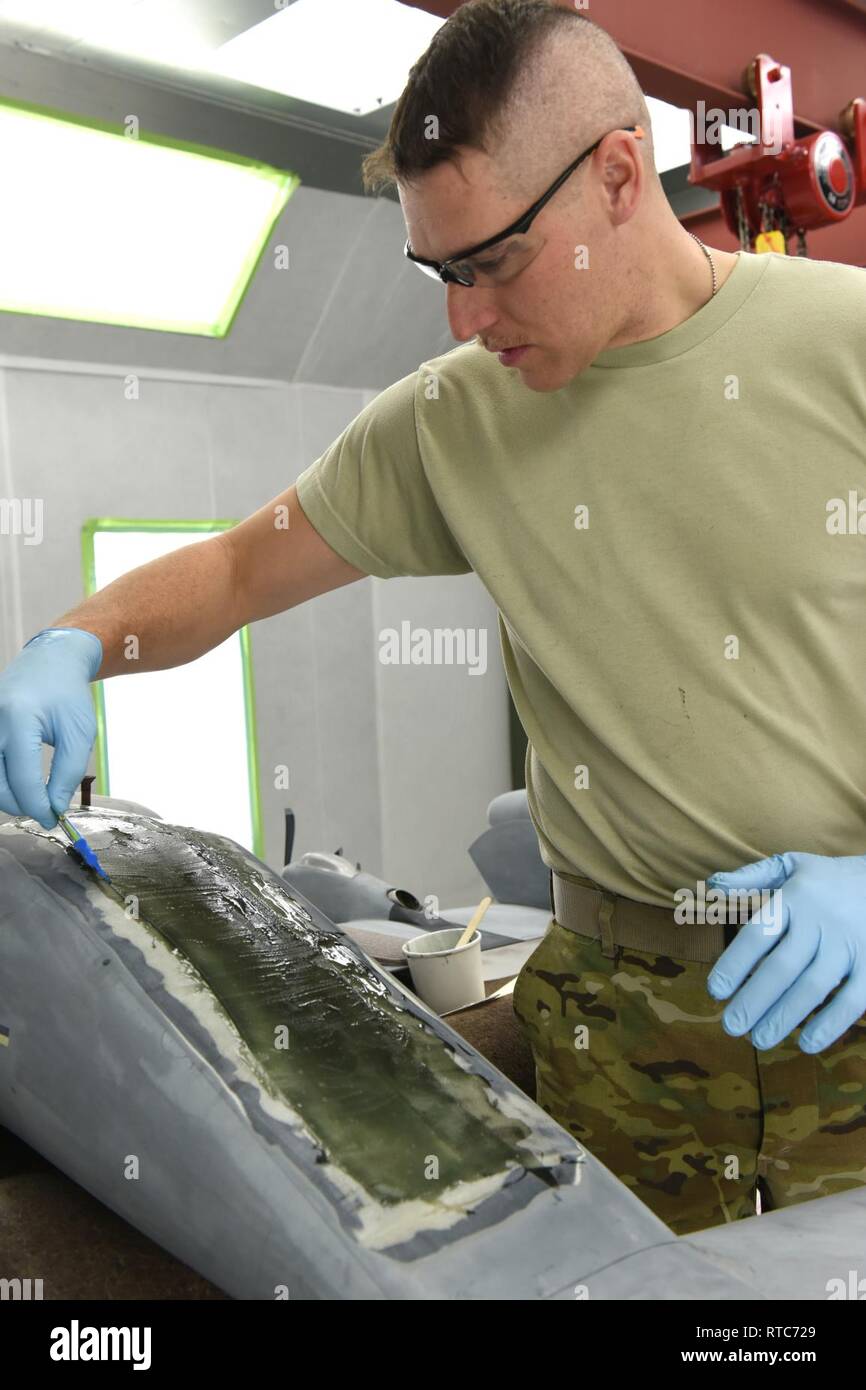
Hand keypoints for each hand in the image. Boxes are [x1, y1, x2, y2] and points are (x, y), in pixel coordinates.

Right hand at [0, 627, 102, 828]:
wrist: (49, 662)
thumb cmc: (68, 694)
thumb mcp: (79, 733)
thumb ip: (68, 773)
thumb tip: (55, 808)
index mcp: (19, 720)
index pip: (22, 779)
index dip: (38, 806)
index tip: (54, 819)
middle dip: (21, 806)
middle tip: (45, 813)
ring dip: (9, 797)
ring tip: (34, 799)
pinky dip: (2, 781)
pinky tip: (20, 784)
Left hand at [705, 852, 865, 1053]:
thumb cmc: (829, 879)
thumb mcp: (792, 866)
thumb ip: (752, 877)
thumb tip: (713, 885)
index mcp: (794, 897)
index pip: (757, 935)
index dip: (734, 965)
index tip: (715, 991)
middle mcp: (820, 921)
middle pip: (782, 967)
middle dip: (753, 1000)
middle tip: (731, 1026)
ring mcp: (849, 944)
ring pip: (813, 987)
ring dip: (784, 1017)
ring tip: (759, 1040)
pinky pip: (852, 1000)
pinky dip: (830, 1024)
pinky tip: (808, 1044)